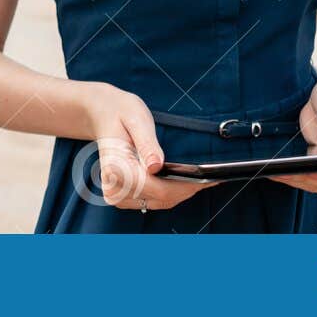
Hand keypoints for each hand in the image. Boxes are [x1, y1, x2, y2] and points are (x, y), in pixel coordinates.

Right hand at [80, 83, 220, 211]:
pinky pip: (155, 200)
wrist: (102, 115)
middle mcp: (115, 188)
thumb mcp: (136, 118)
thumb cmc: (121, 113)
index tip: (210, 177)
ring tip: (203, 177)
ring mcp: (118, 196)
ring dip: (182, 191)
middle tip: (213, 176)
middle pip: (162, 199)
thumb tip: (156, 167)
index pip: (159, 189)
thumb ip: (147, 143)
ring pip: (161, 202)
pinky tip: (185, 179)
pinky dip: (172, 192)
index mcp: (116, 168)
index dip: (187, 185)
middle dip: (188, 187)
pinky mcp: (124, 197)